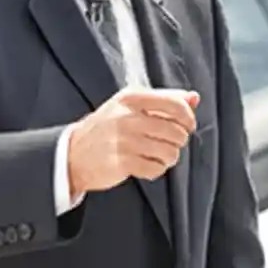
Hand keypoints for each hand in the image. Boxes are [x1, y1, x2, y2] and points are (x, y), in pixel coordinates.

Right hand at [67, 86, 198, 198]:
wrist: (72, 152)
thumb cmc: (107, 127)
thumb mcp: (131, 104)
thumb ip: (164, 99)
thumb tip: (194, 97)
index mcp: (132, 97)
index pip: (175, 104)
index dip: (188, 118)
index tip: (187, 125)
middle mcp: (128, 117)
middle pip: (176, 131)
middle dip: (178, 141)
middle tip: (168, 142)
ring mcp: (124, 140)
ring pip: (169, 152)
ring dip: (168, 157)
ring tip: (157, 155)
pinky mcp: (121, 162)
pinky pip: (156, 169)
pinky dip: (156, 169)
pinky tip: (146, 164)